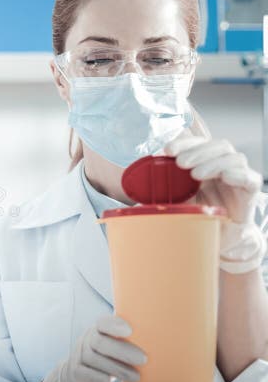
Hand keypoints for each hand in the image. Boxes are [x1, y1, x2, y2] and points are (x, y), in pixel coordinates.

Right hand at [37, 315, 145, 381]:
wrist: (78, 377)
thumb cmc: (106, 359)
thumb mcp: (115, 346)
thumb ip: (130, 341)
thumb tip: (162, 340)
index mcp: (99, 330)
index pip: (103, 323)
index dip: (114, 325)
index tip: (130, 331)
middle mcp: (87, 340)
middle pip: (99, 341)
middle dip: (122, 350)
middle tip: (144, 359)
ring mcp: (78, 355)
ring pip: (93, 358)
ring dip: (116, 368)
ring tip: (136, 377)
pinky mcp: (75, 372)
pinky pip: (84, 372)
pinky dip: (97, 376)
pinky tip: (109, 380)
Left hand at [165, 136, 265, 273]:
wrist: (219, 238)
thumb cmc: (197, 215)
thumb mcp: (175, 200)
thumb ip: (160, 190)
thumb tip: (133, 185)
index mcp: (204, 162)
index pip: (197, 143)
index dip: (184, 143)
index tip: (168, 150)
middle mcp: (222, 165)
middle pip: (217, 145)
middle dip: (196, 151)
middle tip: (180, 162)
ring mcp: (237, 176)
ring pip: (233, 157)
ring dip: (213, 161)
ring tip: (196, 174)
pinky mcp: (249, 190)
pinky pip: (249, 177)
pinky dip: (236, 174)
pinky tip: (224, 177)